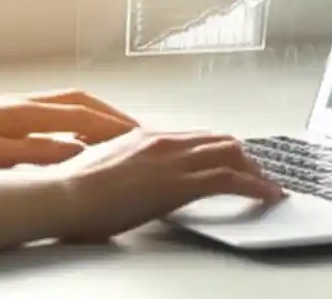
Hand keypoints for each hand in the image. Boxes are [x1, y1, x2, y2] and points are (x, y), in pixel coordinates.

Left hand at [0, 90, 139, 170]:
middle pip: (80, 102)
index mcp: (25, 112)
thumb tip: (75, 151)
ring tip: (113, 130)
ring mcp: (13, 106)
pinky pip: (53, 112)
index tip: (140, 137)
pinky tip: (71, 136)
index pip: (82, 117)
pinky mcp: (3, 116)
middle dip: (111, 114)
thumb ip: (34, 153)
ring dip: (94, 115)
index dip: (113, 128)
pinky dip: (74, 120)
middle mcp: (24, 103)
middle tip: (137, 130)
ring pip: (67, 104)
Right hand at [52, 128, 284, 240]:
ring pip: (231, 154)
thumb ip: (125, 165)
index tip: (231, 159)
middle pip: (219, 141)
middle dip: (242, 158)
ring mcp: (173, 159)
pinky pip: (230, 180)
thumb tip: (130, 176)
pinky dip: (255, 186)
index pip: (196, 137)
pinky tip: (267, 195)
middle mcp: (164, 140)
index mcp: (146, 136)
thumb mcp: (104, 167)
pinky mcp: (180, 183)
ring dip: (254, 171)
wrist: (65, 195)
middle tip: (256, 174)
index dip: (219, 149)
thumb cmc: (74, 189)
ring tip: (267, 186)